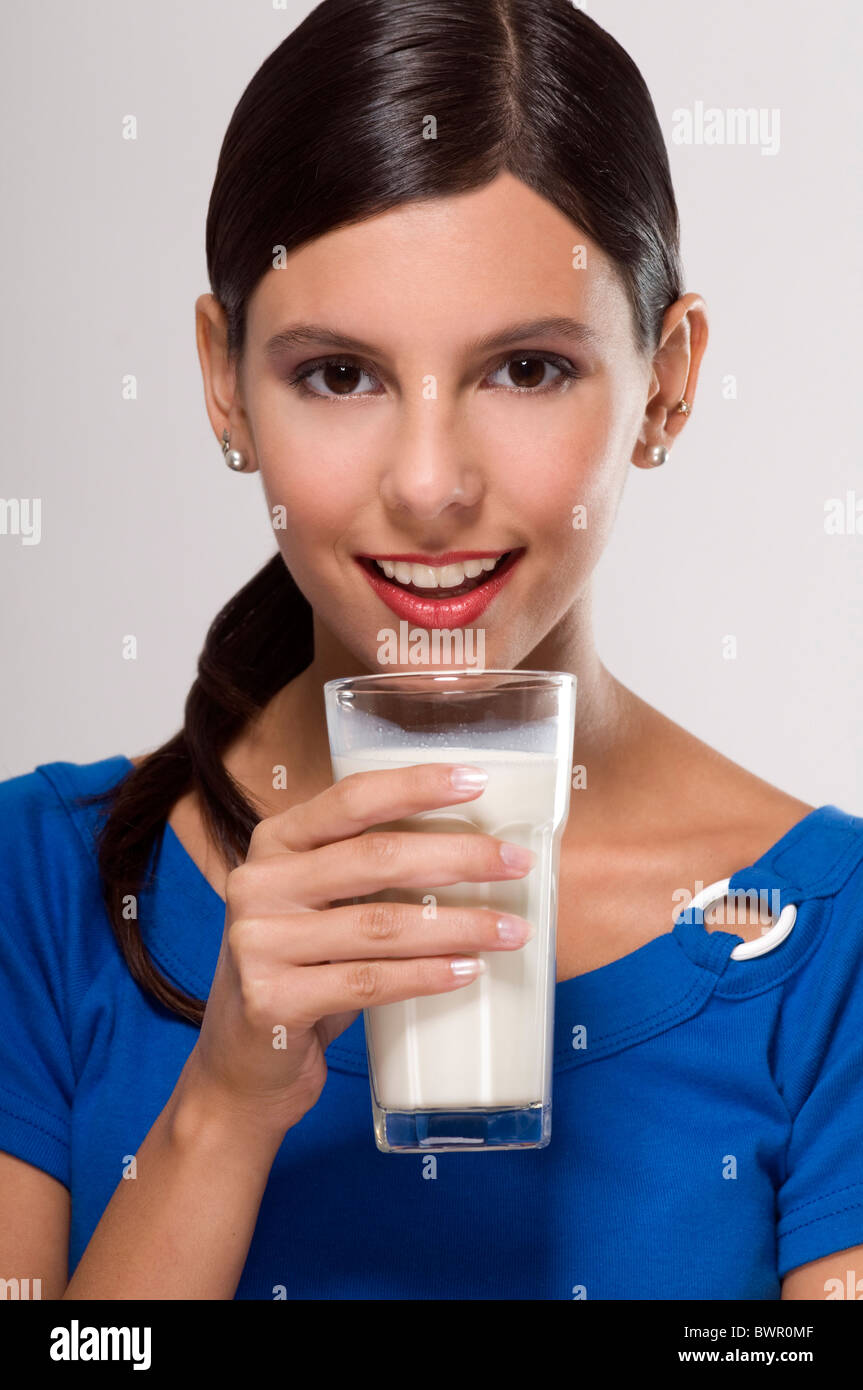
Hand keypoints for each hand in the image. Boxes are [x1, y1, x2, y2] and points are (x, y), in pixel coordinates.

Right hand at [184, 762, 535, 1141]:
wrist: (240, 1068)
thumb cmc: (300, 973)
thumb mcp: (318, 907)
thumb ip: (365, 872)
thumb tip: (473, 847)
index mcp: (274, 843)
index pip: (351, 799)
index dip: (416, 786)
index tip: (478, 781)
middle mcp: (258, 883)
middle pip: (376, 857)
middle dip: (459, 856)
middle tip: (517, 863)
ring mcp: (258, 943)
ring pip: (381, 924)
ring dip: (460, 924)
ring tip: (513, 929)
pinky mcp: (272, 1000)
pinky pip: (369, 981)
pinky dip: (427, 975)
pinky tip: (469, 970)